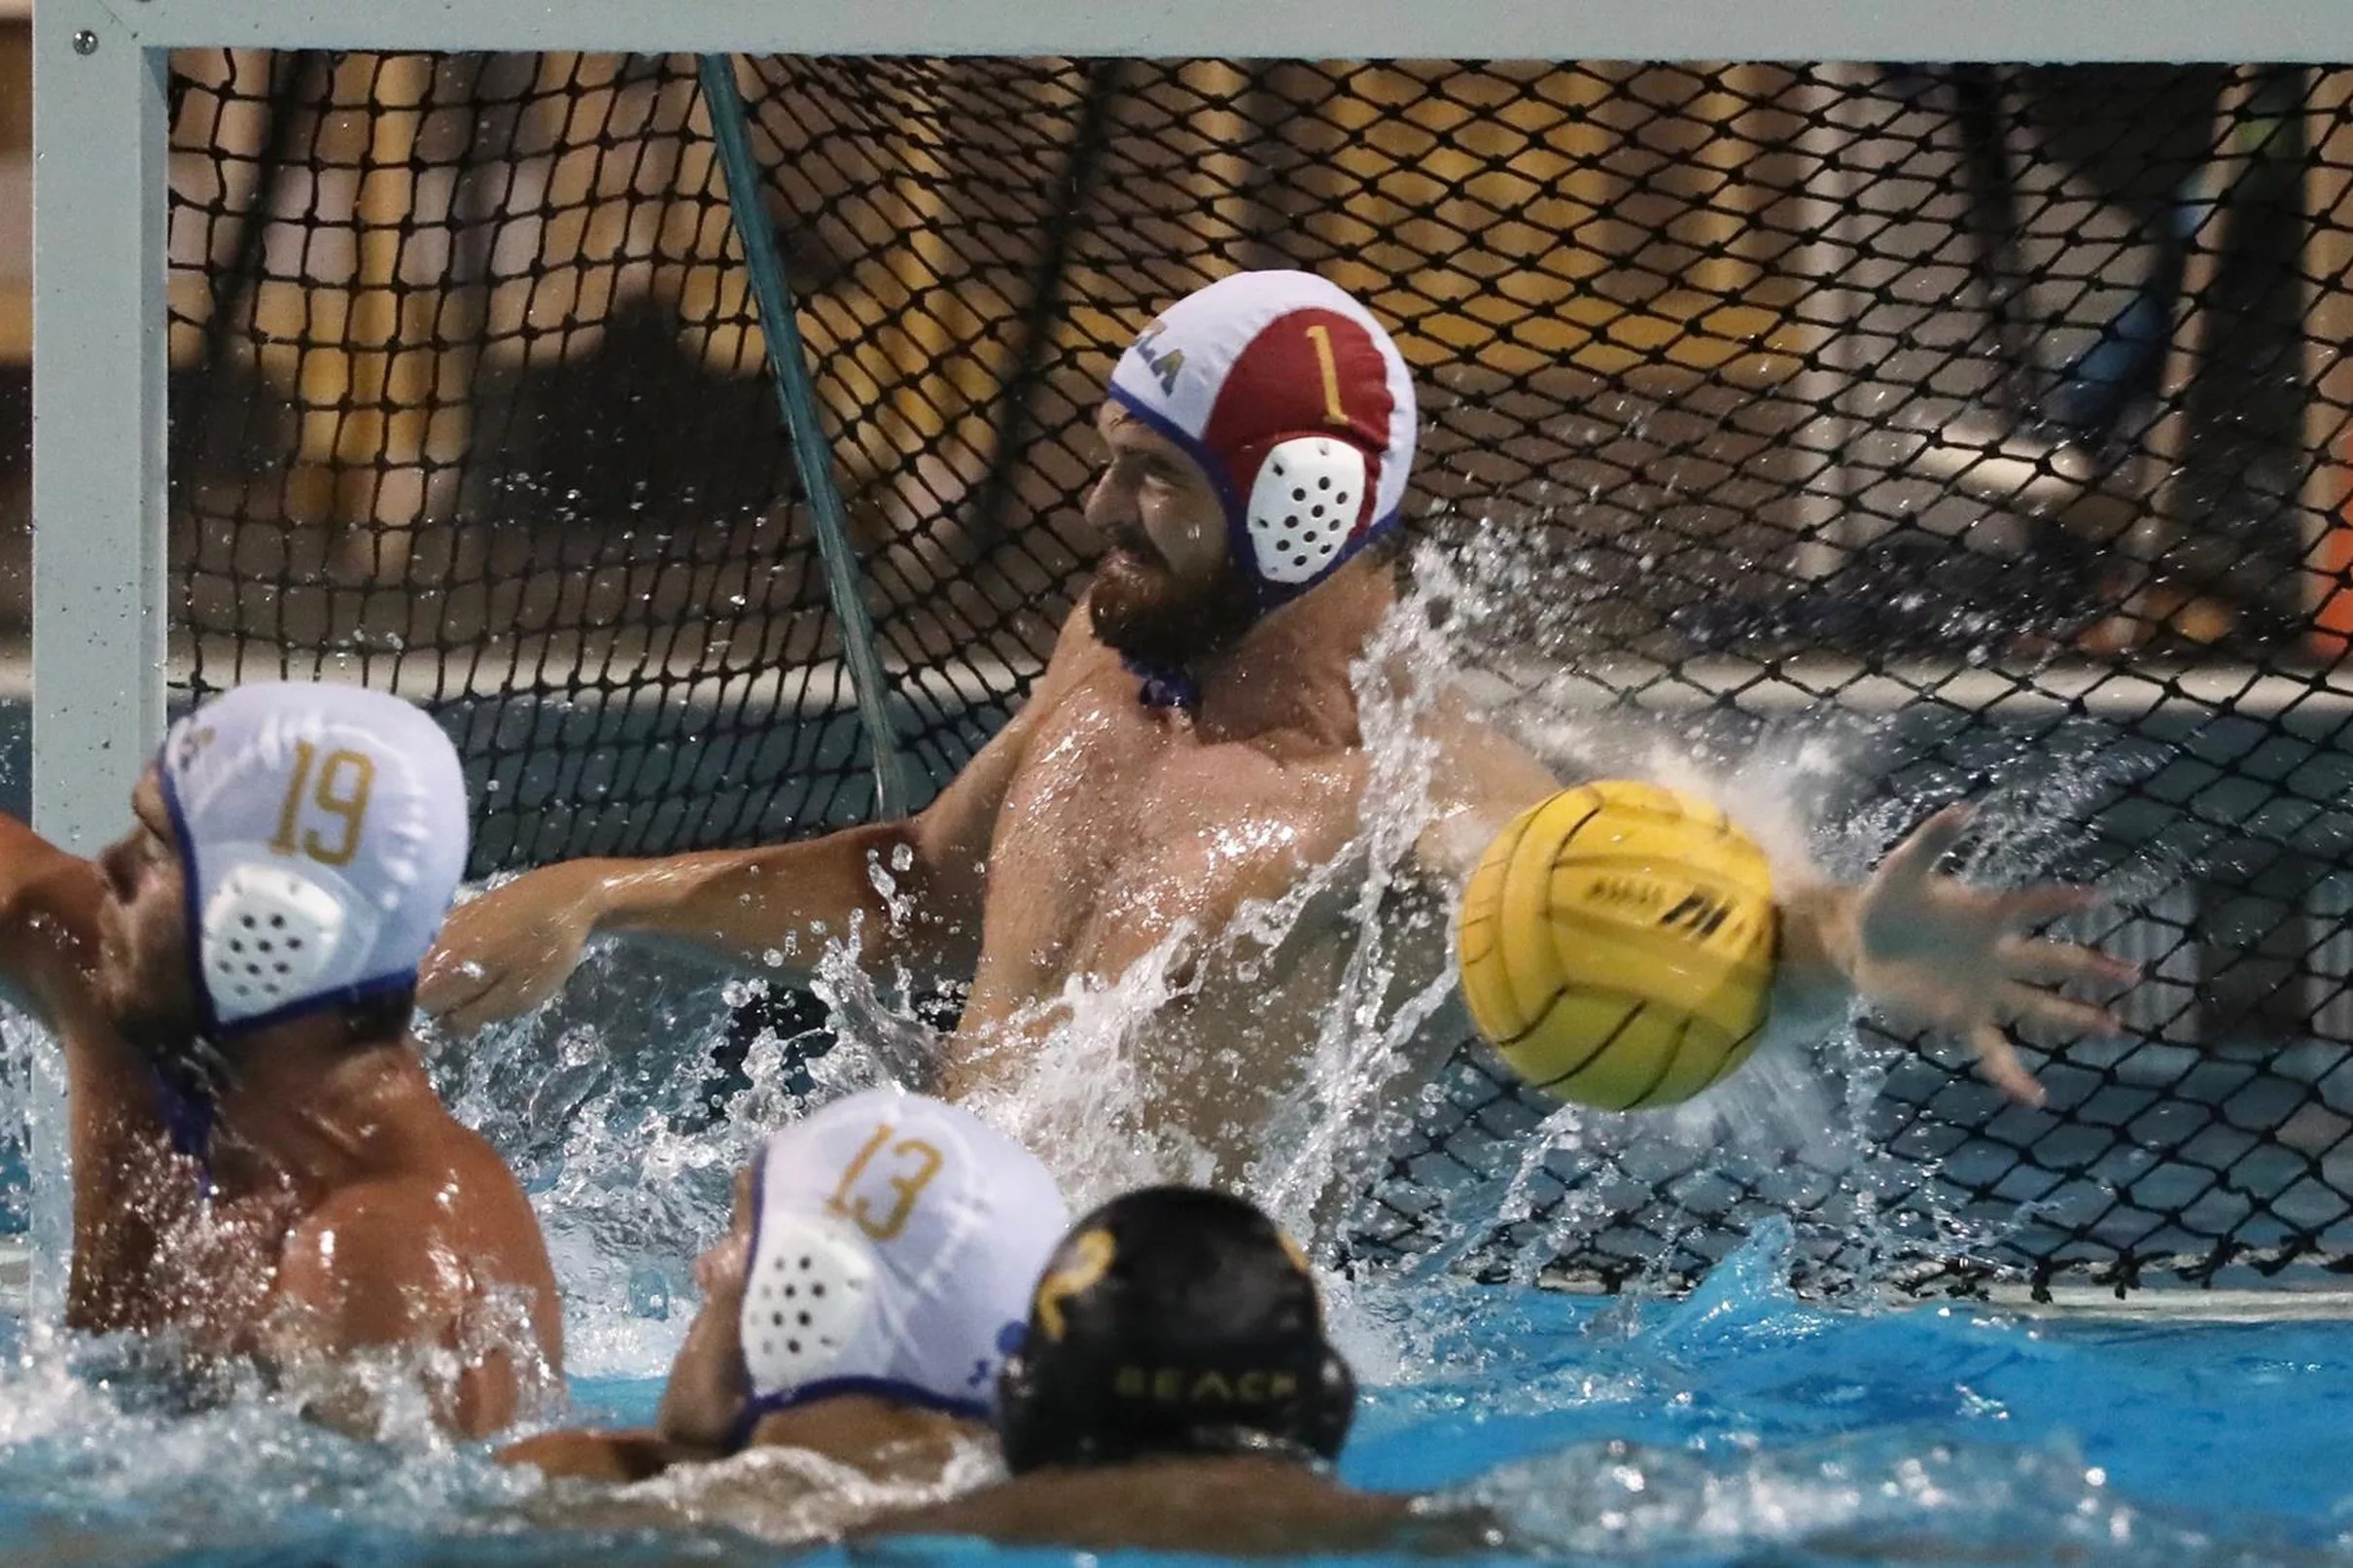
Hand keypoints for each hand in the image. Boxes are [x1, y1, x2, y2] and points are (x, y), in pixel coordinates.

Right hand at [419, 861, 609, 1034]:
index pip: (417, 1004)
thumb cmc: (546, 952)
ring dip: (454, 974)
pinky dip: (460, 953)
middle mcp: (432, 944)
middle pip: (420, 982)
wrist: (566, 895)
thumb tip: (443, 1025)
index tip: (469, 1009)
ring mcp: (443, 923)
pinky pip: (445, 943)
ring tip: (494, 969)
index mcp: (444, 968)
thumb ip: (473, 1015)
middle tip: (487, 990)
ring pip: (433, 963)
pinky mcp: (458, 909)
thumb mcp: (516, 998)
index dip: (442, 1012)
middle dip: (447, 993)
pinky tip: (491, 949)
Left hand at [1845, 803, 2139, 1106]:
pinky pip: (1993, 1049)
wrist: (1857, 943)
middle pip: (2053, 962)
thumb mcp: (1904, 867)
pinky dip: (2012, 1074)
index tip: (2097, 897)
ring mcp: (1984, 990)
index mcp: (1989, 916)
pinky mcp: (1961, 1019)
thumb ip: (1933, 840)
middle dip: (2093, 968)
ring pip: (2039, 1007)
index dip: (2061, 900)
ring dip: (2075, 1018)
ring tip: (2114, 1029)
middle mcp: (1997, 955)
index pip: (2034, 905)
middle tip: (2135, 975)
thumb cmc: (1887, 902)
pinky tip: (2035, 1097)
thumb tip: (1964, 808)